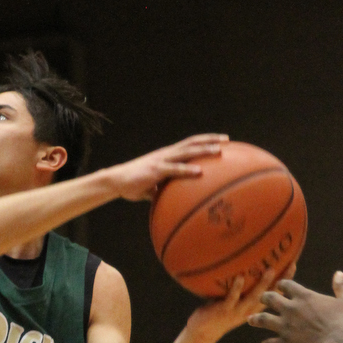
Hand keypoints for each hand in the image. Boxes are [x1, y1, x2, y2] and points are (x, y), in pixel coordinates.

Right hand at [107, 134, 228, 201]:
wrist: (116, 181)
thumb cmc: (134, 185)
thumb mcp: (153, 187)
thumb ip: (164, 190)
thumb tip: (173, 202)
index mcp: (167, 155)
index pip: (189, 144)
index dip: (205, 140)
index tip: (221, 140)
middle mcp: (166, 154)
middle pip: (192, 142)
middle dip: (210, 139)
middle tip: (227, 140)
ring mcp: (162, 160)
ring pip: (187, 151)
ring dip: (203, 150)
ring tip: (219, 150)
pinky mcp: (156, 170)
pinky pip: (175, 169)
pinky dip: (188, 169)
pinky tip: (199, 171)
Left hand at [185, 265, 284, 342]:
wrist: (202, 333)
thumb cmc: (218, 313)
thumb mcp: (234, 302)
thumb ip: (242, 289)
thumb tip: (245, 266)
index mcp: (254, 308)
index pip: (274, 294)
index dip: (285, 281)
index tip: (293, 264)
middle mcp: (249, 310)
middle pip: (270, 295)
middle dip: (281, 281)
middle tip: (291, 266)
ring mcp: (237, 311)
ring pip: (253, 297)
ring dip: (262, 284)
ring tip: (271, 270)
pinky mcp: (223, 311)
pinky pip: (231, 298)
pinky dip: (236, 288)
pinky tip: (239, 277)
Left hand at [247, 270, 342, 342]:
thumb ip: (341, 287)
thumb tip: (339, 274)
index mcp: (305, 297)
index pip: (285, 285)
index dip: (281, 285)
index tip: (280, 287)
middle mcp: (291, 310)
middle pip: (269, 298)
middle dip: (264, 298)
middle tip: (262, 300)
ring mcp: (285, 327)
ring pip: (262, 319)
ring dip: (255, 319)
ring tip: (250, 319)